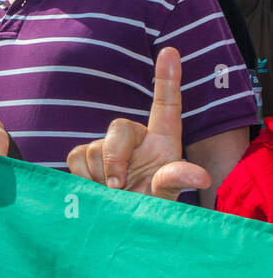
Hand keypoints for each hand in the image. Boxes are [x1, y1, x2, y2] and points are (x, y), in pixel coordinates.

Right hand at [66, 47, 210, 200]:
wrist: (117, 226)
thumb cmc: (148, 209)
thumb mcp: (165, 198)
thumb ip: (176, 182)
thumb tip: (200, 176)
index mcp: (163, 142)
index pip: (167, 105)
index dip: (168, 78)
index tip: (170, 51)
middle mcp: (136, 139)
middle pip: (119, 127)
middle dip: (115, 158)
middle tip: (117, 187)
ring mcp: (108, 147)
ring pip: (95, 148)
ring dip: (100, 175)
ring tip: (111, 194)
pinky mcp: (84, 157)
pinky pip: (77, 157)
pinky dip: (83, 176)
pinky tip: (94, 190)